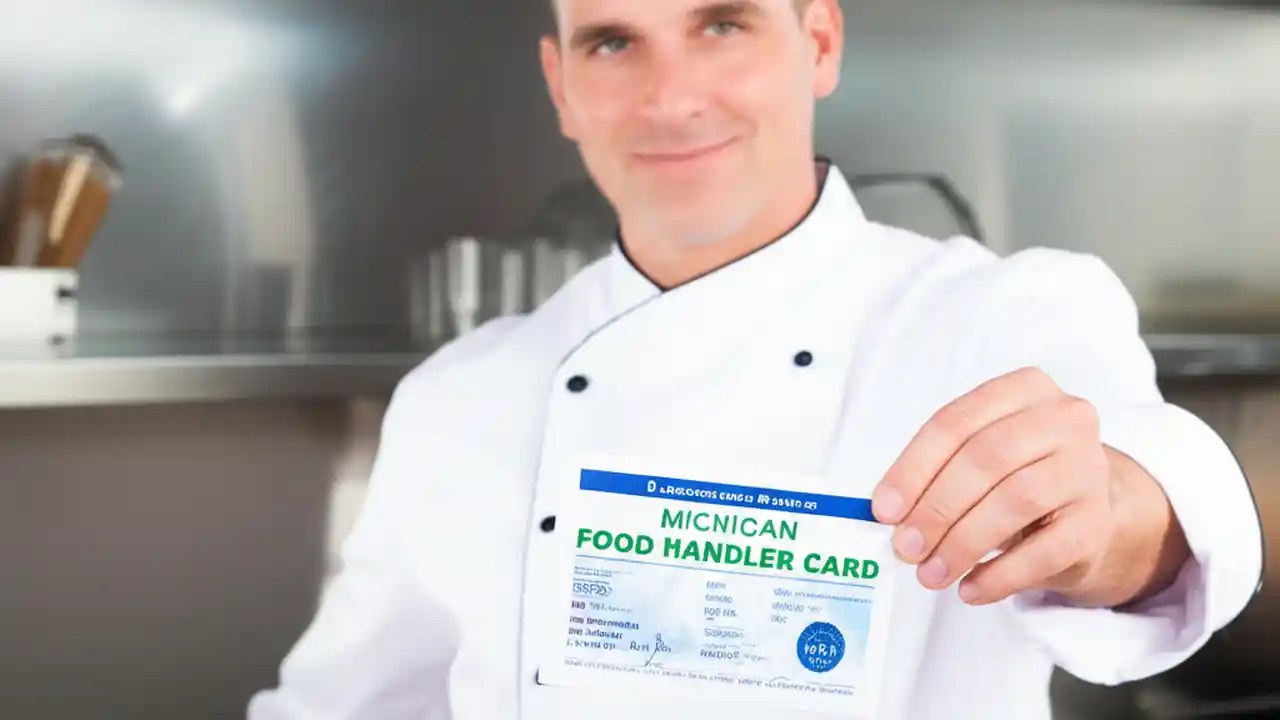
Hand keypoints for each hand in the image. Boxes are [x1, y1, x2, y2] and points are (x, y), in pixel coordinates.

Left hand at [871, 367, 1119, 605]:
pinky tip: (971, 589)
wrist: (1086, 512)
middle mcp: (1064, 419)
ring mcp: (1088, 468)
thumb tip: (892, 512)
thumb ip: (936, 473)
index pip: (955, 423)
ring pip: (1014, 501)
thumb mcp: (978, 457)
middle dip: (936, 508)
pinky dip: (1000, 575)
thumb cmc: (1019, 476)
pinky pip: (1045, 551)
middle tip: (906, 547)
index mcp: (1023, 389)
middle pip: (985, 459)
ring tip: (931, 573)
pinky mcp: (1098, 521)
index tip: (884, 509)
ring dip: (963, 543)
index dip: (913, 468)